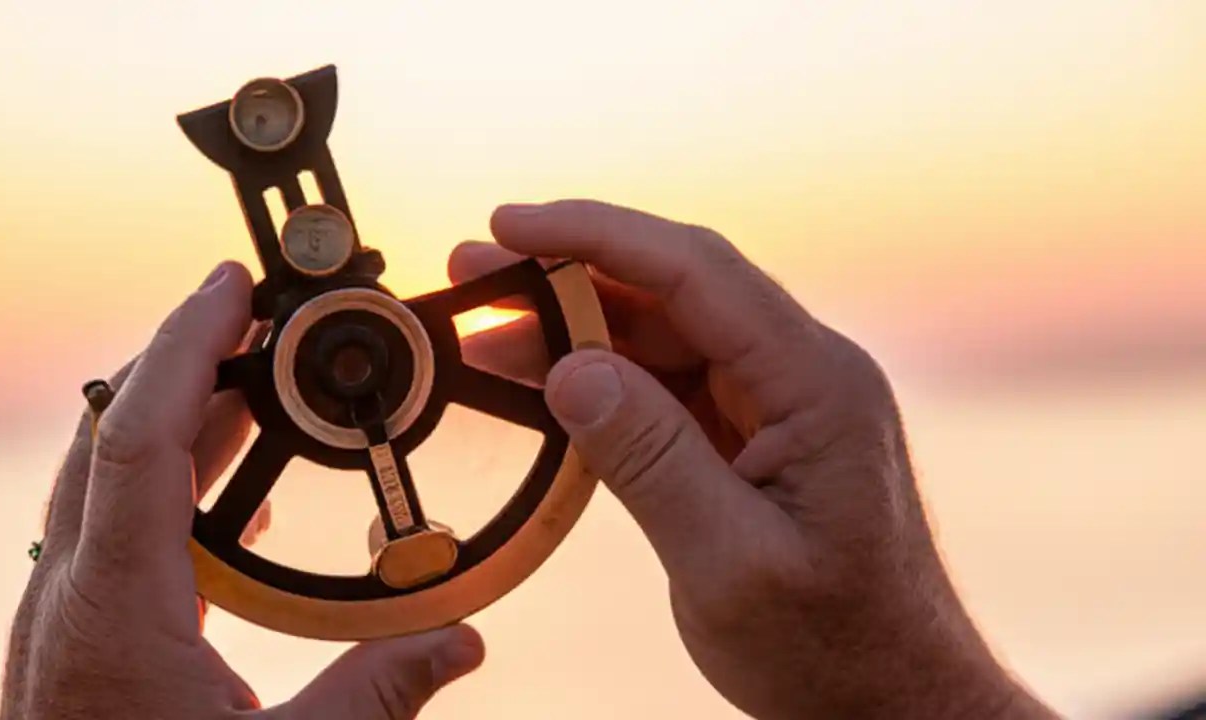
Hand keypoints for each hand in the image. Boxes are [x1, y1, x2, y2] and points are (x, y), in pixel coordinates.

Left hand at [1, 263, 483, 719]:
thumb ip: (376, 699)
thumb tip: (463, 642)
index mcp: (115, 608)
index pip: (143, 438)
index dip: (186, 349)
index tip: (229, 288)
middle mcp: (73, 593)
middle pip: (116, 433)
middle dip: (185, 358)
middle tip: (258, 315)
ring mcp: (67, 612)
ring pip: (111, 475)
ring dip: (183, 418)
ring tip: (260, 384)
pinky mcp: (80, 633)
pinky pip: (119, 523)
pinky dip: (176, 480)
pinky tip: (240, 498)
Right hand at [451, 200, 1055, 718]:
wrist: (890, 699)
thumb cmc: (832, 648)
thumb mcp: (732, 565)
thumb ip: (652, 460)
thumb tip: (570, 367)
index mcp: (816, 384)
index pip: (696, 273)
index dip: (596, 236)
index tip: (510, 225)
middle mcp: (801, 375)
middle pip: (672, 292)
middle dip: (568, 274)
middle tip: (472, 271)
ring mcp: (778, 404)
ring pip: (663, 335)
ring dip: (575, 325)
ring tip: (485, 324)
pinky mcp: (754, 438)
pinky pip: (668, 386)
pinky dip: (601, 378)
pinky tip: (542, 377)